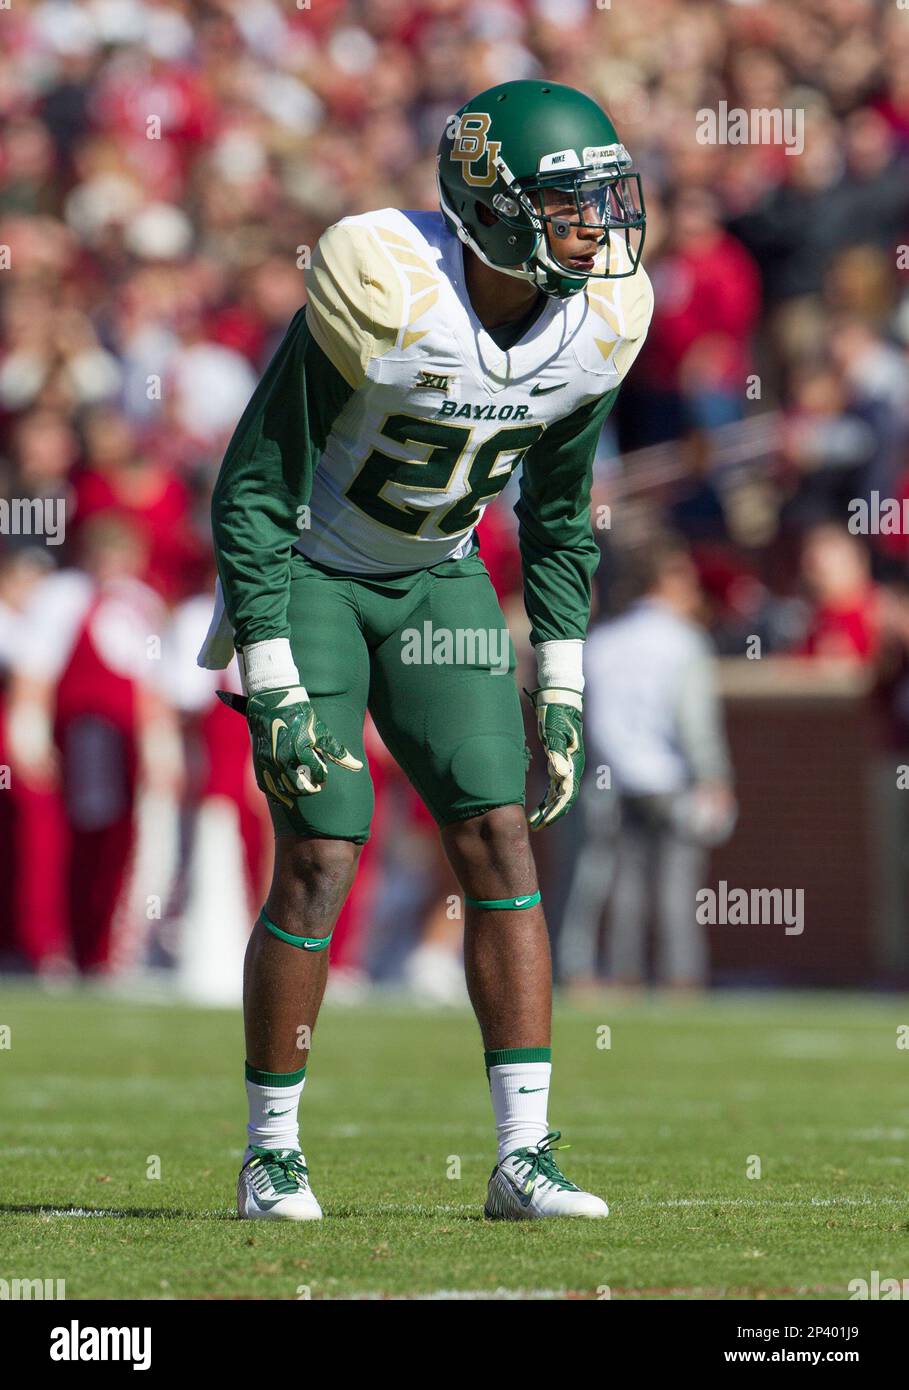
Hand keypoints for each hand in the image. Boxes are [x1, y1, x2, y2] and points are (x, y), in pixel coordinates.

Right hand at [218, 685, 361, 807]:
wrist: (272, 701)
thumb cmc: (300, 716)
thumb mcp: (321, 732)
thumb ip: (338, 752)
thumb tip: (358, 766)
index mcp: (301, 753)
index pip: (317, 776)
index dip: (322, 777)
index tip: (323, 776)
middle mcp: (284, 760)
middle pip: (301, 788)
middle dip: (311, 787)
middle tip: (315, 785)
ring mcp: (269, 762)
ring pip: (284, 790)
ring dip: (295, 792)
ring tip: (302, 786)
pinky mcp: (259, 762)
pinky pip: (266, 786)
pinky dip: (276, 792)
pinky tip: (283, 793)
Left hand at [527, 688, 583, 830]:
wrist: (559, 700)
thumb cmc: (556, 716)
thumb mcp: (555, 733)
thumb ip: (557, 753)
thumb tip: (560, 774)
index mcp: (572, 764)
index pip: (566, 795)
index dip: (556, 811)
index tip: (544, 823)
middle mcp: (571, 768)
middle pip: (562, 799)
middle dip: (550, 815)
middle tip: (535, 828)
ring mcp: (565, 767)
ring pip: (557, 795)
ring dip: (547, 810)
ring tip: (533, 823)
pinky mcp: (558, 763)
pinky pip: (553, 787)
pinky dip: (546, 799)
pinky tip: (537, 808)